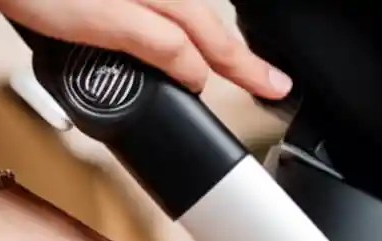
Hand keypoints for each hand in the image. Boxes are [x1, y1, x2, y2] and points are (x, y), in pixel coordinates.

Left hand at [0, 0, 292, 99]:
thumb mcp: (102, 24)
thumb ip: (157, 47)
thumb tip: (198, 74)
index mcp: (165, 1)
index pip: (218, 45)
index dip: (249, 72)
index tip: (279, 90)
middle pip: (210, 29)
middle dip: (239, 59)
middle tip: (270, 83)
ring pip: (187, 18)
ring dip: (209, 44)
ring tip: (231, 68)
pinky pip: (162, 13)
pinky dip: (177, 30)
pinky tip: (170, 44)